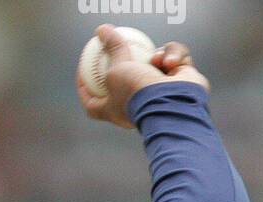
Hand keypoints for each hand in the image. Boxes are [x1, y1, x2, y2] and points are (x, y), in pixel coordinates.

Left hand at [77, 24, 209, 128]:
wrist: (174, 103)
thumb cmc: (139, 92)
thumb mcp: (116, 68)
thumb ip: (111, 47)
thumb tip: (101, 30)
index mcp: (114, 111)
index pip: (92, 104)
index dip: (83, 90)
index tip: (82, 72)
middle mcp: (136, 104)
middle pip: (125, 80)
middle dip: (125, 63)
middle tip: (120, 46)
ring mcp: (158, 93)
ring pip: (155, 61)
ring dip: (157, 55)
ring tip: (156, 59)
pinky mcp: (181, 81)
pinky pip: (175, 59)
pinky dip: (173, 57)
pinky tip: (171, 63)